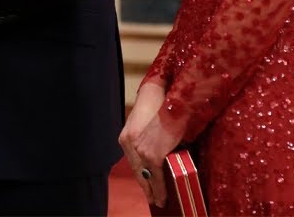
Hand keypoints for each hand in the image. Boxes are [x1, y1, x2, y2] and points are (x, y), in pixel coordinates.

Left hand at [119, 82, 179, 206]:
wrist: (167, 93)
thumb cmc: (162, 104)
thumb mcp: (151, 123)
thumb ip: (151, 140)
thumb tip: (163, 156)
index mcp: (127, 137)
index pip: (133, 162)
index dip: (141, 176)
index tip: (147, 187)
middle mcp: (129, 144)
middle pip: (137, 171)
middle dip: (146, 187)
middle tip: (154, 199)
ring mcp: (140, 150)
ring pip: (146, 176)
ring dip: (153, 190)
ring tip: (159, 200)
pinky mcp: (152, 155)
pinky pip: (156, 176)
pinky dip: (160, 188)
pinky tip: (163, 196)